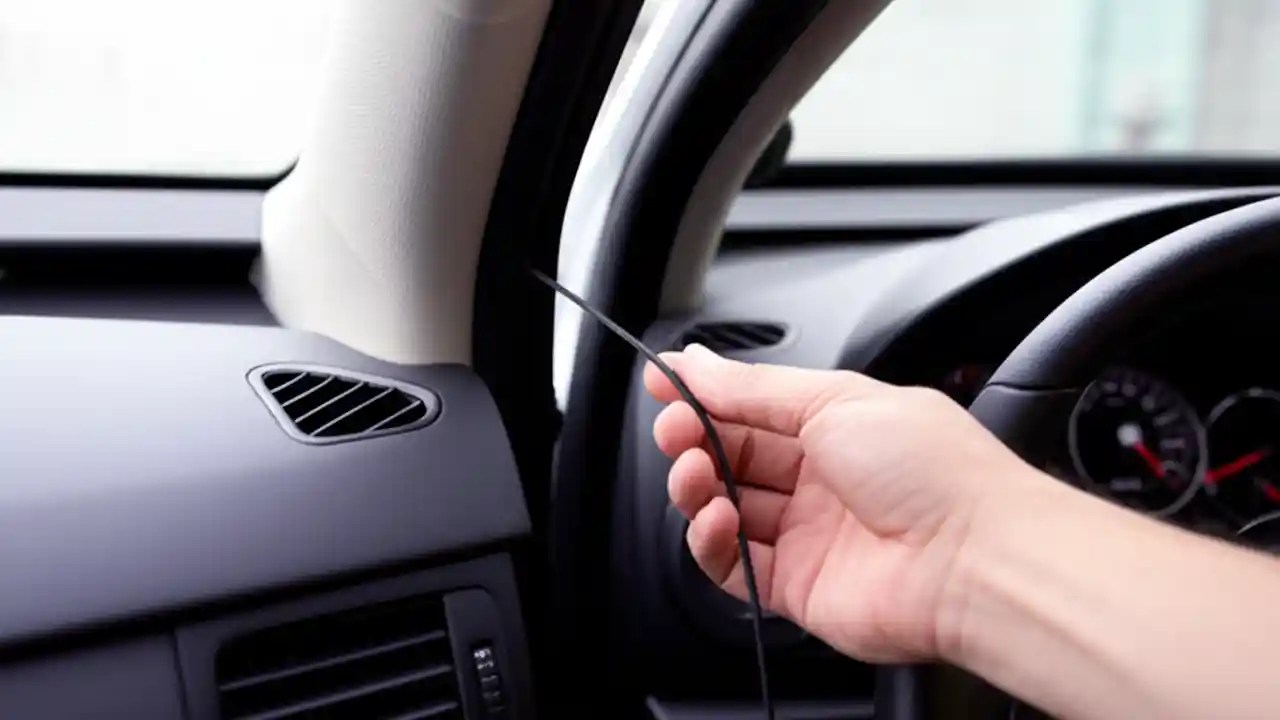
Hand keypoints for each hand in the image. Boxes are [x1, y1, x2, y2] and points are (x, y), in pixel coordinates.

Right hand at [645, 345, 1043, 661]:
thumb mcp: (834, 399)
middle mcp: (823, 480)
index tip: (664, 384)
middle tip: (674, 428)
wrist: (975, 560)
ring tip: (692, 471)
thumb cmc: (933, 472)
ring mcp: (810, 535)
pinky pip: (733, 565)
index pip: (753, 407)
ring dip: (695, 486)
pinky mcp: (798, 587)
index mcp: (839, 426)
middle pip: (733, 457)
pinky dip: (710, 541)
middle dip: (693, 437)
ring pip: (725, 508)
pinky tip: (716, 517)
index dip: (706, 395)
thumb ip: (754, 387)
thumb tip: (697, 361)